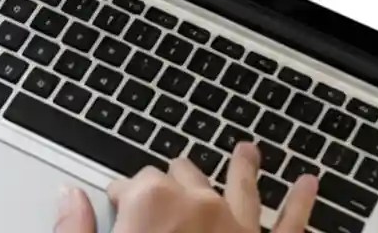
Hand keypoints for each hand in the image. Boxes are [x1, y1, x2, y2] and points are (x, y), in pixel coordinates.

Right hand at [54, 142, 317, 232]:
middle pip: (185, 175)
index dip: (123, 193)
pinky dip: (302, 204)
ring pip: (242, 188)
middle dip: (176, 175)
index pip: (134, 181)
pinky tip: (310, 186)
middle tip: (173, 172)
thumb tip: (68, 199)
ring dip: (244, 169)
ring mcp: (239, 226)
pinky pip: (291, 225)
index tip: (118, 202)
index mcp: (151, 203)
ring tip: (249, 152)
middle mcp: (199, 204)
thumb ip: (76, 231)